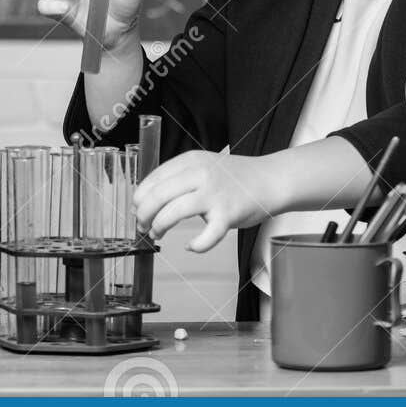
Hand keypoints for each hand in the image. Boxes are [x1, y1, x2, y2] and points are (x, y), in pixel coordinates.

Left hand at [134, 151, 280, 252]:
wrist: (269, 180)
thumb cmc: (234, 178)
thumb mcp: (202, 166)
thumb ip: (177, 179)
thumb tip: (146, 201)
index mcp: (190, 161)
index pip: (152, 180)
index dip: (139, 199)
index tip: (137, 210)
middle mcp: (200, 174)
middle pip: (158, 196)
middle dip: (144, 215)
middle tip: (142, 225)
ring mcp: (214, 194)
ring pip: (174, 213)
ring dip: (159, 227)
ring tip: (158, 234)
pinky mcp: (228, 214)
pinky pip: (206, 236)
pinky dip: (196, 245)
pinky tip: (192, 245)